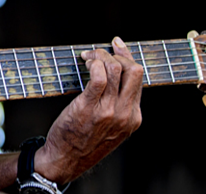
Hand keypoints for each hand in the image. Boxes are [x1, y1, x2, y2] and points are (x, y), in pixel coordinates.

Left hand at [35, 36, 143, 182]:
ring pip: (115, 69)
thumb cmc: (84, 140)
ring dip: (99, 55)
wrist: (66, 161)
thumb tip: (115, 74)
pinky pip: (98, 77)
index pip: (139, 78)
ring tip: (87, 58)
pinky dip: (93, 63)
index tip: (116, 44)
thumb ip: (118, 105)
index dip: (127, 56)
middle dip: (117, 54)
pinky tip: (85, 64)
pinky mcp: (88, 108)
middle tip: (98, 53)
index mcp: (134, 117)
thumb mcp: (112, 127)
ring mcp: (108, 111)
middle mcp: (125, 114)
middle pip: (134, 70)